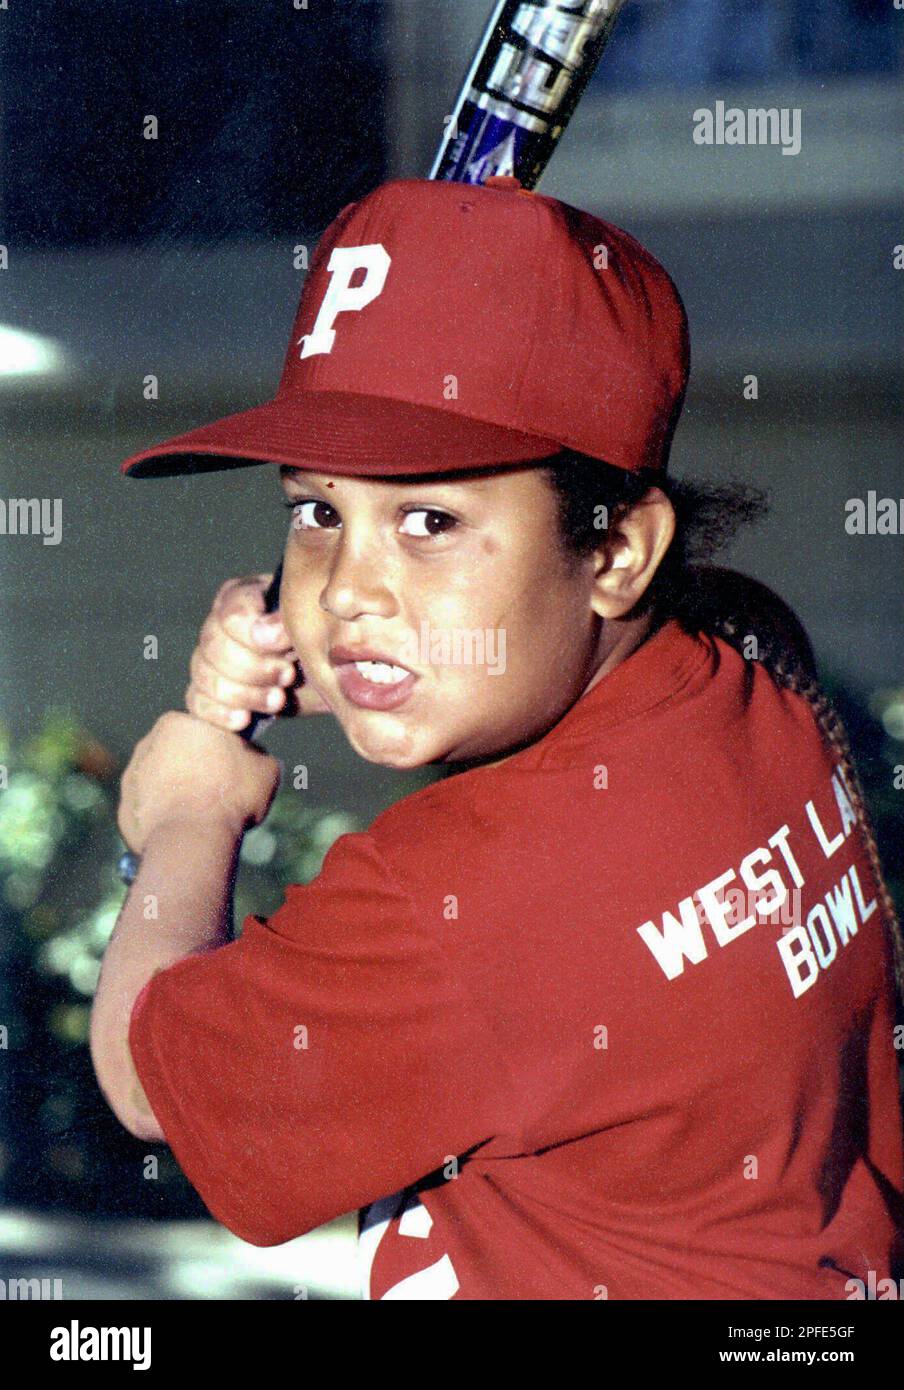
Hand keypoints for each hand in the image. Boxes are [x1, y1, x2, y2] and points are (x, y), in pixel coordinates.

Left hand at [118, 711, 280, 854]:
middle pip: (177, 756)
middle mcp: (147, 745)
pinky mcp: (125, 811)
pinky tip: (185, 833)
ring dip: (179, 796)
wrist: (193, 839)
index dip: (219, 750)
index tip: (233, 770)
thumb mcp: (264, 767)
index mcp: (176, 723)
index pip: (201, 731)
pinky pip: (151, 813)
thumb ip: (255, 755)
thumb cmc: (231, 795)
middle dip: (195, 771)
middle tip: (220, 795)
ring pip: (162, 785)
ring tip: (204, 818)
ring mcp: (132, 780)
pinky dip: (166, 822)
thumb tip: (254, 760)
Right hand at [186, 574, 330, 731]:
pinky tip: (245, 718)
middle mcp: (218, 624)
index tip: (285, 644)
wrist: (320, 682)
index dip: (255, 632)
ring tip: (278, 700)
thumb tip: (265, 631)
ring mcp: (206, 659)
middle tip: (289, 675)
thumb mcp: (310, 630)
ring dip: (244, 693)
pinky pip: (197, 701)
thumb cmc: (317, 646)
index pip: (232, 611)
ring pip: (205, 674)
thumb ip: (288, 624)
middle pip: (214, 644)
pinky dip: (221, 713)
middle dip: (254, 666)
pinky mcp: (204, 693)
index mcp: (242, 597)